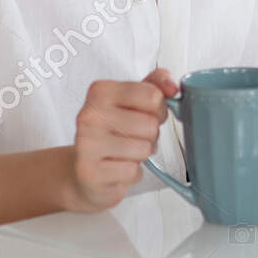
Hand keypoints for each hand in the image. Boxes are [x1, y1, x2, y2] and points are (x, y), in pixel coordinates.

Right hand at [64, 68, 178, 211]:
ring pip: (144, 148)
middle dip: (150, 135)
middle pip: (150, 125)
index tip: (146, 114)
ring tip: (125, 152)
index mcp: (101, 91)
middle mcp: (90, 115)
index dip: (159, 109)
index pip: (152, 96)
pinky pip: (133, 171)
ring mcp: (87, 144)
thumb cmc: (113, 132)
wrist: (85, 169)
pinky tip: (117, 167)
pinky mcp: (90, 172)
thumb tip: (172, 86)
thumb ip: (155, 85)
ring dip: (141, 154)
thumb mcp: (132, 101)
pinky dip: (131, 173)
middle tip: (133, 136)